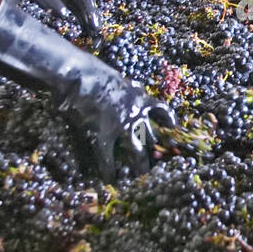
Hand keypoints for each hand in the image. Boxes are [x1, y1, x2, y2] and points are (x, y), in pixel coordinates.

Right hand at [60, 77, 175, 180]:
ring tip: (141, 178)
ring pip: (137, 151)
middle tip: (159, 163)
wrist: (78, 74)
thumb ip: (126, 89)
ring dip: (140, 165)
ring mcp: (121, 126)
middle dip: (156, 151)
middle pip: (151, 136)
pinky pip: (107, 158)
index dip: (168, 122)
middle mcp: (135, 113)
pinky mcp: (102, 135)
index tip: (173, 129)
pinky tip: (109, 179)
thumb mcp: (117, 79)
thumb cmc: (93, 71)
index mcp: (139, 97)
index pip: (161, 111)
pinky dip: (108, 170)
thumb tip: (130, 90)